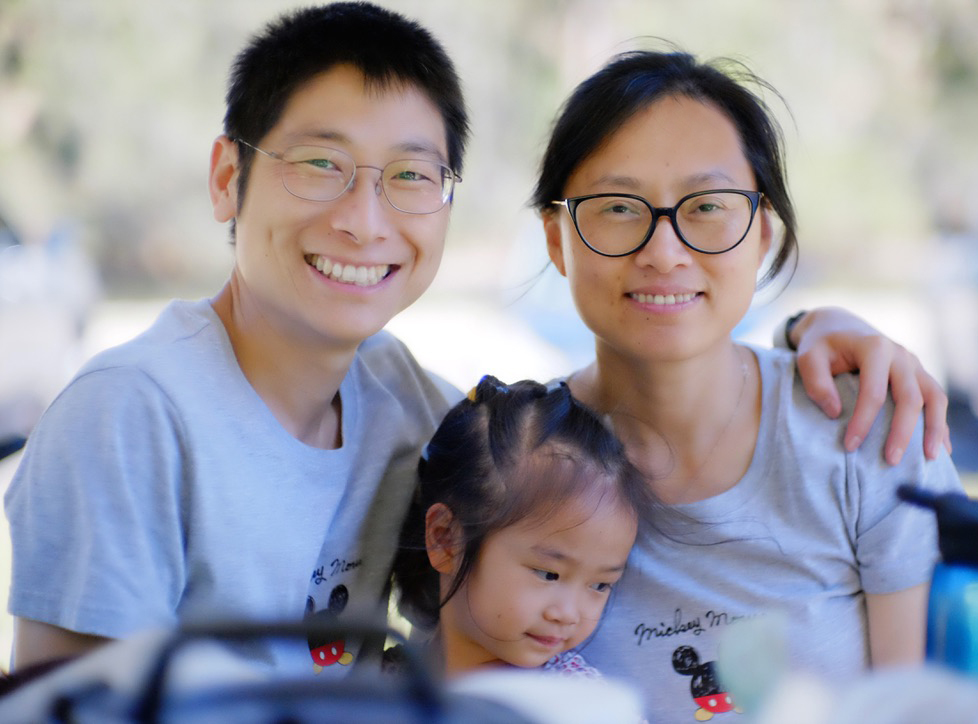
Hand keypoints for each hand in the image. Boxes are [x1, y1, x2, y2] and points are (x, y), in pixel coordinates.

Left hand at [790, 306, 950, 464]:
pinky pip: (936, 399)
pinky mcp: (918, 374)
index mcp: (875, 347)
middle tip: (890, 461)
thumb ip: (816, 382)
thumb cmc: (821, 344)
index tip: (850, 446)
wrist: (838, 326)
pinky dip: (940, 423)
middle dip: (902, 432)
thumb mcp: (808, 357)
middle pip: (910, 398)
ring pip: (934, 398)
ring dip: (934, 429)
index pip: (874, 391)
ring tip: (929, 458)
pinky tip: (941, 448)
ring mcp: (913, 364)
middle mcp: (900, 355)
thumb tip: (835, 413)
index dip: (863, 421)